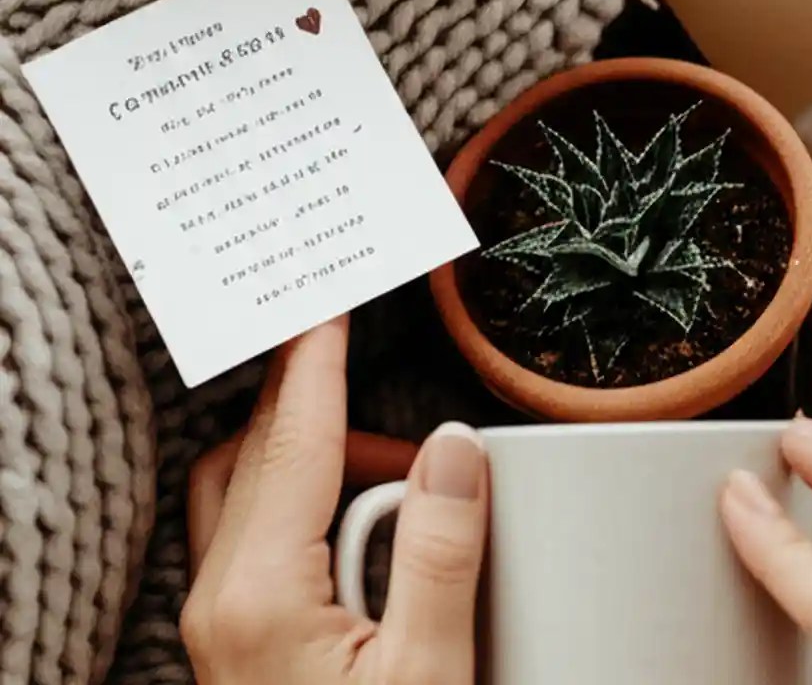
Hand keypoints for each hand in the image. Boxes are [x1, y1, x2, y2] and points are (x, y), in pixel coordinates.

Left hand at [180, 317, 489, 684]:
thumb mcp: (427, 673)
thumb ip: (439, 558)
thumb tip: (453, 450)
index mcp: (263, 596)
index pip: (295, 443)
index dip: (316, 365)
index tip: (329, 305)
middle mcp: (220, 598)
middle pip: (263, 455)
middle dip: (333, 415)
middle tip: (408, 423)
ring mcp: (216, 619)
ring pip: (247, 487)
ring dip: (319, 460)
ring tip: (406, 493)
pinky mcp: (230, 637)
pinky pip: (250, 529)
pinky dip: (303, 499)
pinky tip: (363, 530)